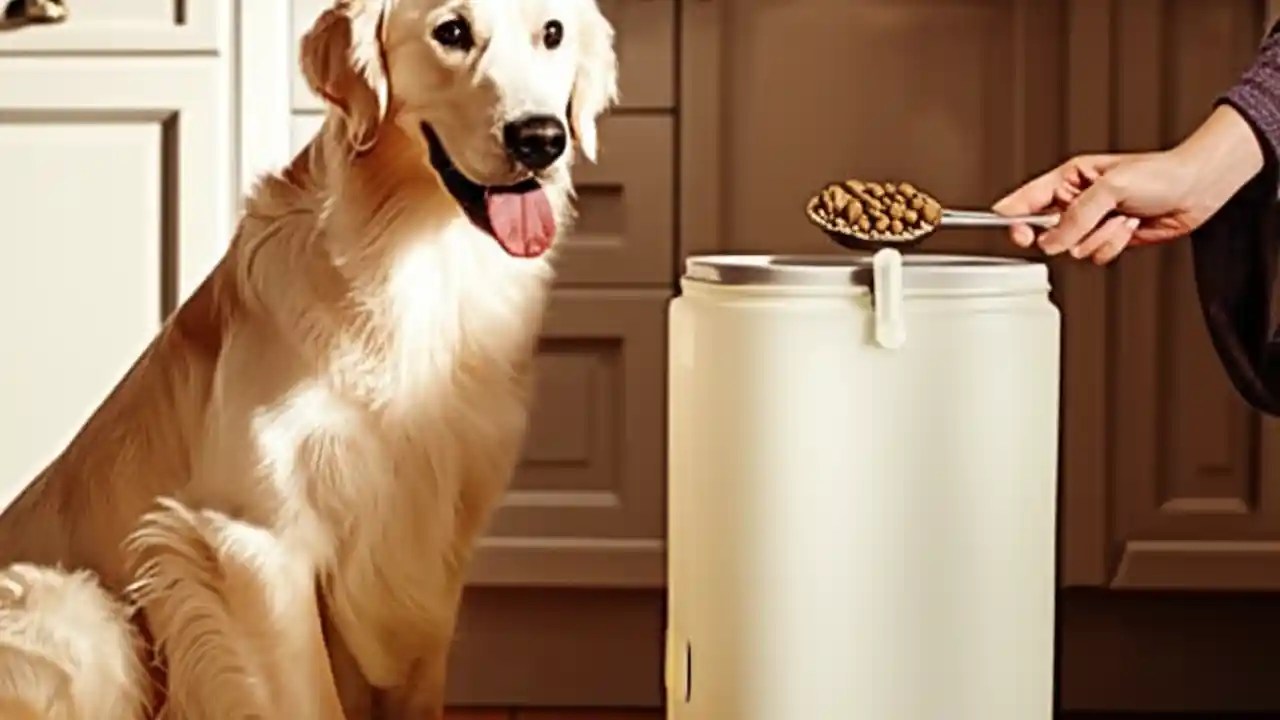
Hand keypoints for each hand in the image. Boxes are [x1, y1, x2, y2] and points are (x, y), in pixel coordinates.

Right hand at [992, 105, 1265, 264]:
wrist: (1196, 190)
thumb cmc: (1159, 174)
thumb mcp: (1111, 187)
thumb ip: (1076, 217)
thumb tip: (1051, 242)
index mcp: (1068, 179)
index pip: (1026, 200)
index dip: (1013, 216)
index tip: (1014, 230)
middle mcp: (1075, 203)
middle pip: (1044, 231)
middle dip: (1064, 234)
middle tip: (1073, 232)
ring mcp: (1091, 224)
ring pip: (1072, 249)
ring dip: (1098, 237)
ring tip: (1120, 218)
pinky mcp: (1107, 241)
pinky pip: (1095, 256)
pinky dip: (1113, 246)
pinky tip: (1129, 227)